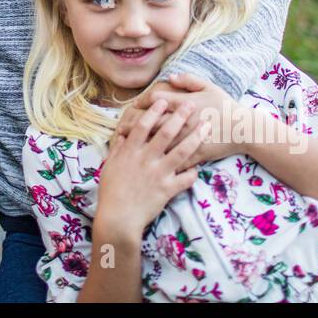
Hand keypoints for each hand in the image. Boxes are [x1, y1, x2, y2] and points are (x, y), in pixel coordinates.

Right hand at [96, 97, 207, 238]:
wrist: (119, 217)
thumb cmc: (111, 191)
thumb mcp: (111, 166)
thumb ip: (119, 148)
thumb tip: (123, 133)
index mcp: (130, 152)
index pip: (143, 126)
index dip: (154, 111)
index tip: (163, 99)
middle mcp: (146, 159)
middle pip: (165, 133)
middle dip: (179, 117)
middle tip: (190, 104)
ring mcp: (158, 173)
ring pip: (181, 152)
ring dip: (195, 138)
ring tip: (206, 127)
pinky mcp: (167, 189)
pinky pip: (185, 178)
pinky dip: (194, 172)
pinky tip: (201, 166)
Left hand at [116, 72, 246, 161]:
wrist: (244, 129)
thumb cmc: (225, 106)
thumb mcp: (209, 87)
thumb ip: (189, 80)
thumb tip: (170, 77)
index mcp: (186, 103)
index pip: (156, 101)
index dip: (142, 103)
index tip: (134, 106)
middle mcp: (184, 122)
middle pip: (152, 123)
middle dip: (135, 125)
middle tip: (122, 127)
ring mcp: (188, 140)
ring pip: (159, 143)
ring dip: (142, 144)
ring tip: (128, 146)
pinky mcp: (194, 155)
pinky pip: (174, 160)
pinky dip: (160, 161)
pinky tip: (148, 163)